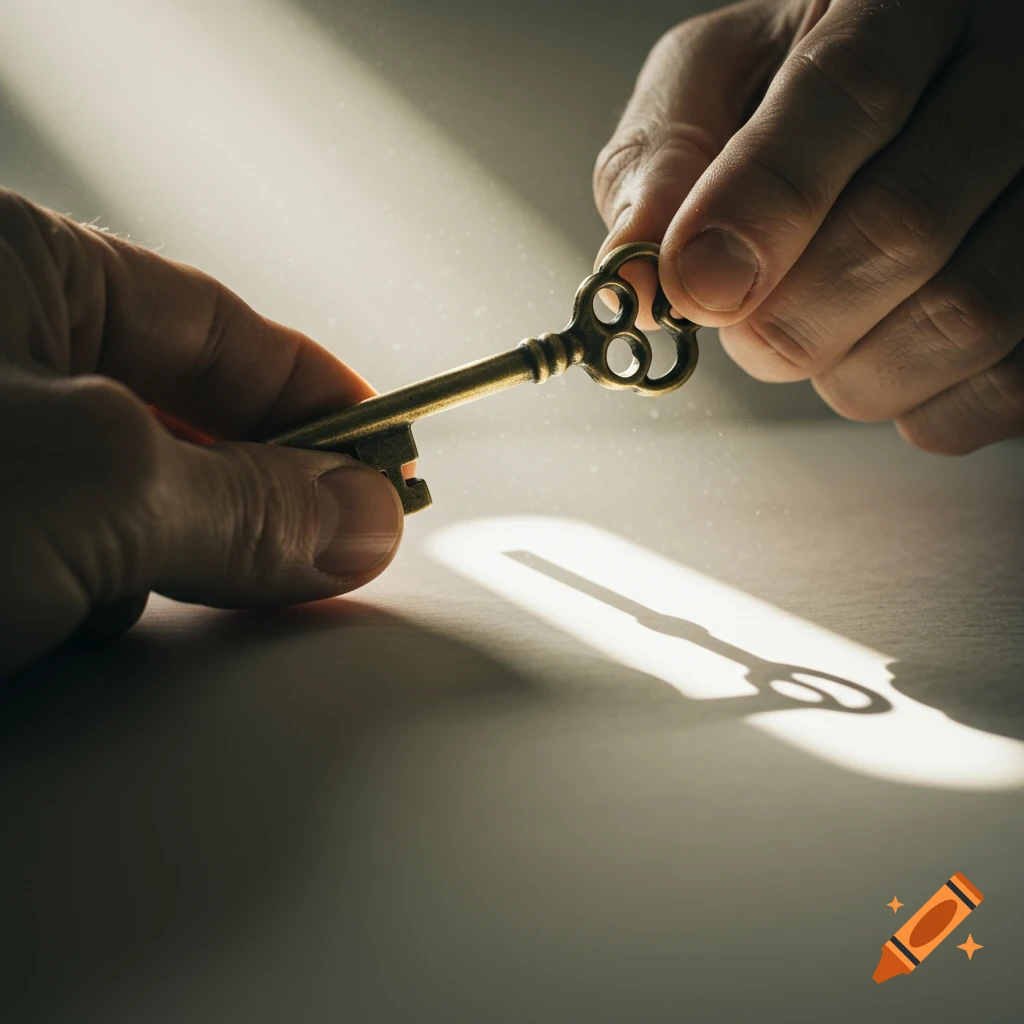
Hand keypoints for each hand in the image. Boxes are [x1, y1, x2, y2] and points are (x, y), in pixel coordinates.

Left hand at [0, 189, 402, 674]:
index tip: (391, 455)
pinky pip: (71, 563)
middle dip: (264, 486)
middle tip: (340, 543)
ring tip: (221, 590)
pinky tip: (103, 622)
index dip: (319, 394)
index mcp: (15, 271)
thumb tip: (359, 516)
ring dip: (185, 556)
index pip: (217, 329)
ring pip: (130, 503)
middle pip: (182, 418)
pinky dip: (110, 602)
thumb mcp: (87, 481)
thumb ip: (242, 504)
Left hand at [595, 0, 1023, 452]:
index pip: (850, 93)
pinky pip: (1005, 386)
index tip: (696, 289)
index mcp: (898, 6)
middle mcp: (1007, 78)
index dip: (763, 207)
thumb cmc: (789, 103)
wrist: (902, 123)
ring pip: (966, 316)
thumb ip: (662, 166)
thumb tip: (636, 277)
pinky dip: (918, 405)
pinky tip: (883, 356)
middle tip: (744, 325)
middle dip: (789, 316)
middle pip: (905, 225)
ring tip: (818, 334)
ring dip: (852, 370)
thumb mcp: (709, 93)